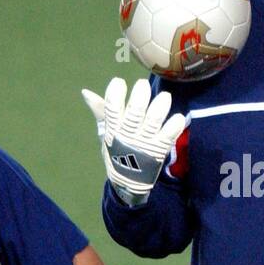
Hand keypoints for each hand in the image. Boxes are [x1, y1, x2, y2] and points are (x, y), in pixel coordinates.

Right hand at [81, 77, 187, 207]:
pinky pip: (169, 135)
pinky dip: (174, 126)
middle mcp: (129, 133)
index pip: (112, 107)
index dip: (115, 92)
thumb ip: (100, 110)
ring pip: (154, 121)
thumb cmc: (116, 151)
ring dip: (160, 107)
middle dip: (140, 96)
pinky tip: (178, 118)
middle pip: (135, 112)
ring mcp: (145, 141)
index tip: (119, 82)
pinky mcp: (159, 149)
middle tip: (143, 85)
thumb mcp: (105, 132)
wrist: (128, 182)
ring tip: (164, 97)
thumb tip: (85, 91)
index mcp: (114, 128)